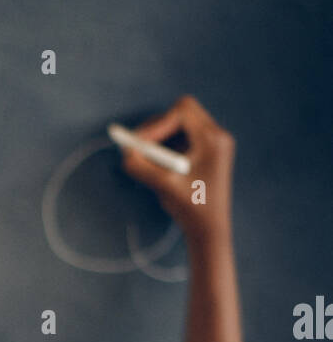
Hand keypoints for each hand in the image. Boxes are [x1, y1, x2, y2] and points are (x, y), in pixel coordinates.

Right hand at [120, 95, 234, 244]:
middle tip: (136, 146)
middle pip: (181, 113)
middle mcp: (216, 136)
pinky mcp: (207, 152)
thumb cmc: (190, 209)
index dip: (157, 123)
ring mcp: (213, 143)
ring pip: (179, 126)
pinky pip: (181, 139)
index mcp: (212, 140)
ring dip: (160, 141)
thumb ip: (141, 166)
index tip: (139, 142)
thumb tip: (124, 151)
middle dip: (157, 128)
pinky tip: (165, 172)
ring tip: (152, 165)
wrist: (209, 230)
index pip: (182, 111)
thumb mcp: (162, 185)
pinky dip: (166, 149)